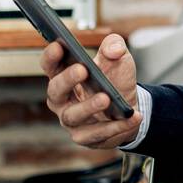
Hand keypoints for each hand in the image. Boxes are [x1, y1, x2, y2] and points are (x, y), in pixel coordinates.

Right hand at [41, 33, 142, 148]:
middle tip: (83, 70)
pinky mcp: (85, 137)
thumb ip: (115, 46)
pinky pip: (98, 134)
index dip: (51, 56)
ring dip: (89, 107)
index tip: (59, 45)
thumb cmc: (115, 79)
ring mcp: (71, 120)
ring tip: (106, 98)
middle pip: (55, 91)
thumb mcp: (118, 58)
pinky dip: (117, 126)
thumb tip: (114, 49)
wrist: (129, 106)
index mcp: (63, 76)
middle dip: (67, 80)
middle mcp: (61, 100)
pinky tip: (133, 116)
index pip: (50, 65)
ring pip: (73, 116)